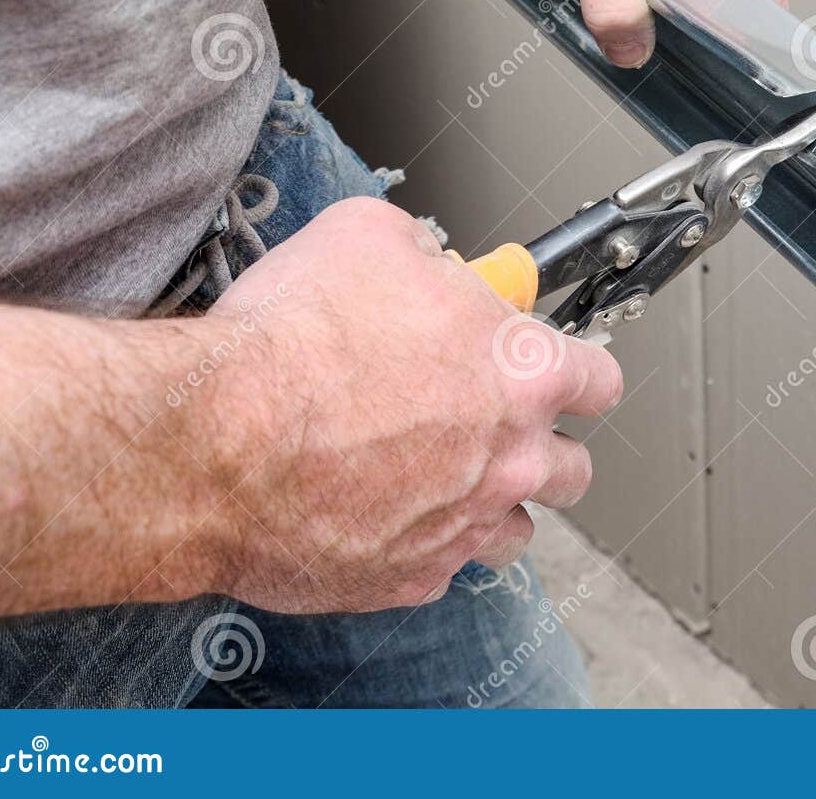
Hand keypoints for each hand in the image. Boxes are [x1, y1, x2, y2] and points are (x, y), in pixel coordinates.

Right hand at [194, 197, 621, 613]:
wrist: (214, 439)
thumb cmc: (290, 338)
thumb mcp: (366, 236)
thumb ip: (422, 253)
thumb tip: (425, 261)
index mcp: (521, 370)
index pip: (601, 379)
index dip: (578, 372)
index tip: (557, 372)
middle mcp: (509, 457)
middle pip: (572, 469)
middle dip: (542, 446)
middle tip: (496, 427)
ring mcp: (463, 526)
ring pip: (516, 530)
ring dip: (492, 504)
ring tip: (443, 479)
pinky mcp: (408, 579)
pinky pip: (442, 568)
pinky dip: (422, 546)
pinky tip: (382, 517)